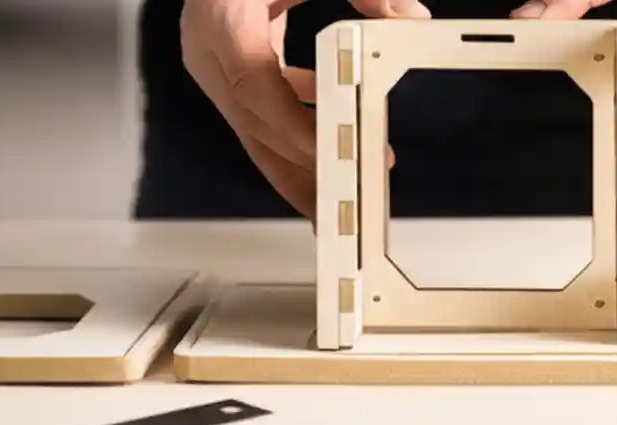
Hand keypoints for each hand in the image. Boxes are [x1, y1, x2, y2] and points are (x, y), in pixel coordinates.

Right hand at [181, 0, 429, 218]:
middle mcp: (207, 45)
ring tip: (336, 200)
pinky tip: (332, 139)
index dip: (294, 130)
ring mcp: (212, 57)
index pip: (256, 90)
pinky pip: (262, 107)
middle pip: (252, 128)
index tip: (333, 155)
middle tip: (338, 213)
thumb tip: (409, 20)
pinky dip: (296, 126)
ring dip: (298, 166)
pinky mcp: (228, 59)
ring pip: (254, 129)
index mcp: (221, 18)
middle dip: (298, 174)